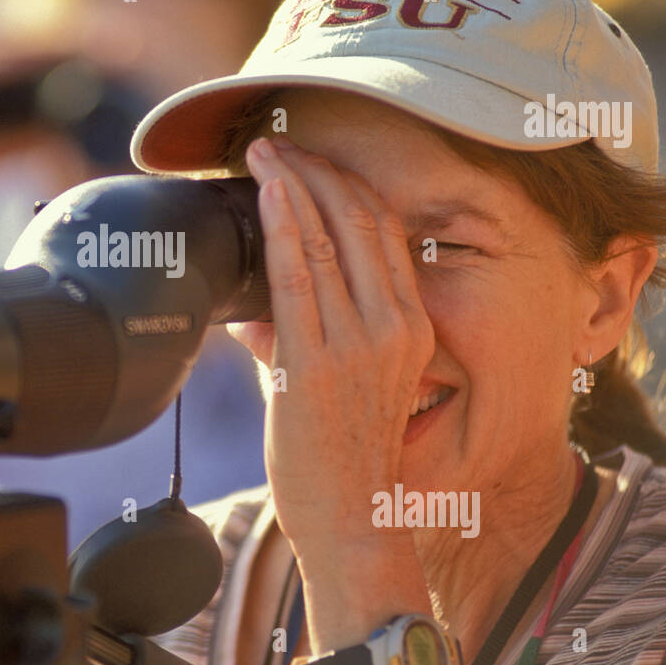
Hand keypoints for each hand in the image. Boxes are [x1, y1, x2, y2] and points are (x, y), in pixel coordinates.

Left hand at [227, 136, 435, 553]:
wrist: (351, 522)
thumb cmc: (342, 459)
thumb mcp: (347, 388)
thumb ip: (304, 341)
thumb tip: (254, 314)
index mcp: (411, 328)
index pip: (384, 233)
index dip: (345, 185)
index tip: (310, 160)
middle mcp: (394, 327)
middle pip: (359, 220)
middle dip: (315, 170)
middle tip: (277, 141)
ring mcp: (356, 344)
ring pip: (325, 237)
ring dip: (290, 183)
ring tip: (261, 151)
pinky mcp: (313, 363)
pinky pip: (296, 276)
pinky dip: (281, 225)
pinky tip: (268, 191)